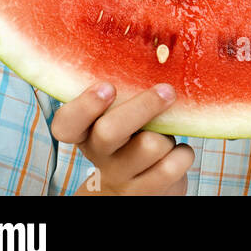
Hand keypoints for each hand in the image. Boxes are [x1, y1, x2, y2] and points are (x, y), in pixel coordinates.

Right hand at [51, 83, 194, 194]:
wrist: (131, 194)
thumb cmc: (131, 142)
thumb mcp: (121, 119)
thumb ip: (127, 97)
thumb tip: (159, 57)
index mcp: (85, 132)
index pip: (67, 123)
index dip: (85, 106)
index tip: (108, 87)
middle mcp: (97, 154)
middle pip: (110, 131)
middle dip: (142, 107)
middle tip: (166, 91)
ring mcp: (119, 177)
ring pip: (150, 146)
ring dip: (167, 137)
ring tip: (166, 137)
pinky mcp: (144, 193)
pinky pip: (172, 165)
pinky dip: (183, 155)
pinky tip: (176, 154)